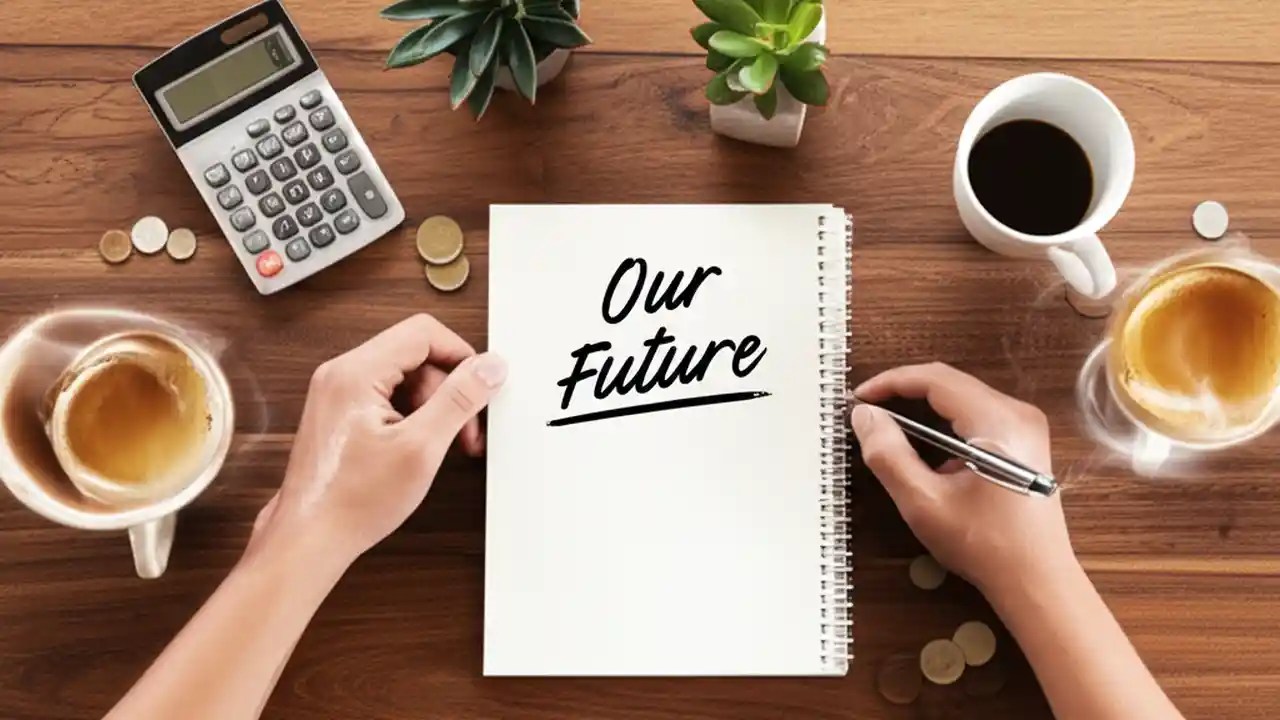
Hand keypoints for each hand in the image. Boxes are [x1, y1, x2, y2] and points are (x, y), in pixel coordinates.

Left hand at [249, 314, 507, 564]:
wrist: (310, 540)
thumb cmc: (351, 502)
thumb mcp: (421, 447)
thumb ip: (459, 399)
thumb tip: (489, 367)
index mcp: (355, 373)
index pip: (422, 333)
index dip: (460, 355)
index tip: (481, 383)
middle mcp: (340, 375)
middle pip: (414, 356)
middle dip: (448, 389)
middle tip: (465, 429)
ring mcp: (336, 394)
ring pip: (403, 378)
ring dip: (433, 406)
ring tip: (446, 444)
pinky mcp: (340, 414)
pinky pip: (387, 397)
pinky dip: (413, 417)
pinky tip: (422, 448)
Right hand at [850, 362, 1075, 597]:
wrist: (1036, 580)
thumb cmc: (983, 545)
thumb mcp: (924, 502)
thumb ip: (889, 455)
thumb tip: (864, 416)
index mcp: (998, 423)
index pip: (936, 380)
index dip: (891, 382)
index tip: (859, 398)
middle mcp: (1017, 414)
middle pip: (951, 383)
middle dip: (904, 391)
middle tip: (869, 410)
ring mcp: (1025, 426)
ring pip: (962, 397)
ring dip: (923, 405)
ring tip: (888, 423)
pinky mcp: (1024, 442)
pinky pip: (976, 414)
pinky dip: (944, 421)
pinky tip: (923, 443)